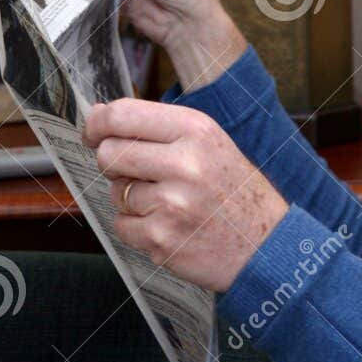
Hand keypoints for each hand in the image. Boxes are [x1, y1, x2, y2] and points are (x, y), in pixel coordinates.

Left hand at [84, 98, 288, 293]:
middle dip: (113, 164)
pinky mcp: (161, 239)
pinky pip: (121, 226)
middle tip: (136, 173)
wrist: (268, 247)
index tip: (93, 132)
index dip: (98, 123)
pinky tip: (168, 226)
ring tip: (169, 204)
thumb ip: (160, 129)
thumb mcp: (211, 144)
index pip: (123, 114)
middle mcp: (184, 163)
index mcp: (196, 130)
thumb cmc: (235, 192)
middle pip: (110, 153)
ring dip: (130, 199)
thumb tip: (101, 117)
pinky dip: (137, 228)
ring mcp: (171, 204)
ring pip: (114, 192)